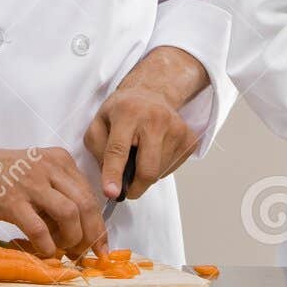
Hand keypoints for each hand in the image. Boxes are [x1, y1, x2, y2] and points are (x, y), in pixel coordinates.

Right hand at [0, 143, 106, 259]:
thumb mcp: (36, 173)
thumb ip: (56, 194)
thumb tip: (77, 230)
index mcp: (60, 160)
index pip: (90, 194)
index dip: (99, 224)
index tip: (100, 246)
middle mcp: (50, 168)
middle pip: (86, 205)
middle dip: (91, 235)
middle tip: (85, 254)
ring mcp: (31, 183)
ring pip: (69, 214)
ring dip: (71, 239)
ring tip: (61, 251)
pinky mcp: (11, 200)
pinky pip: (39, 228)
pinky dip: (46, 246)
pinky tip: (42, 251)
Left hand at [86, 86, 199, 203]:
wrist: (153, 93)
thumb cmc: (124, 110)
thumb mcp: (99, 121)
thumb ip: (97, 148)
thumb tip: (110, 179)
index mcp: (127, 112)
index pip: (118, 149)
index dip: (113, 174)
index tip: (112, 193)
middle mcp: (154, 118)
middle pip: (147, 169)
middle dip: (134, 187)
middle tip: (126, 187)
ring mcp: (176, 128)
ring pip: (159, 172)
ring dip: (146, 174)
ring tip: (140, 154)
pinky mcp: (188, 139)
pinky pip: (171, 169)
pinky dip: (160, 168)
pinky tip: (154, 151)